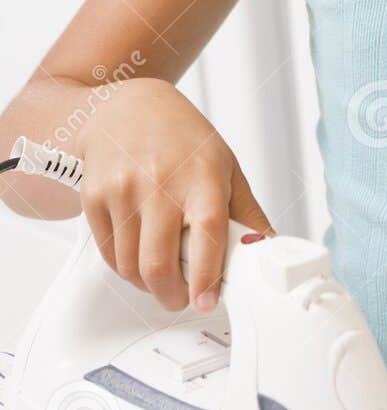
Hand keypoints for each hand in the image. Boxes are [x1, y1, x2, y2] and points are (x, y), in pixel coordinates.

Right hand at [73, 77, 274, 315]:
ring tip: (163, 275)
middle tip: (183, 299)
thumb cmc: (183, 140)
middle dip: (172, 296)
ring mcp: (123, 189)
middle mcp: (161, 181)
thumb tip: (268, 252)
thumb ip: (247, 214)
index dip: (206, 275)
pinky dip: (126, 268)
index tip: (207, 302)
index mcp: (203, 175)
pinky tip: (140, 255)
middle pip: (158, 263)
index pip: (206, 231)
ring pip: (130, 267)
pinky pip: (109, 254)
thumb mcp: (226, 168)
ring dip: (148, 285)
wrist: (128, 108)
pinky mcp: (95, 197)